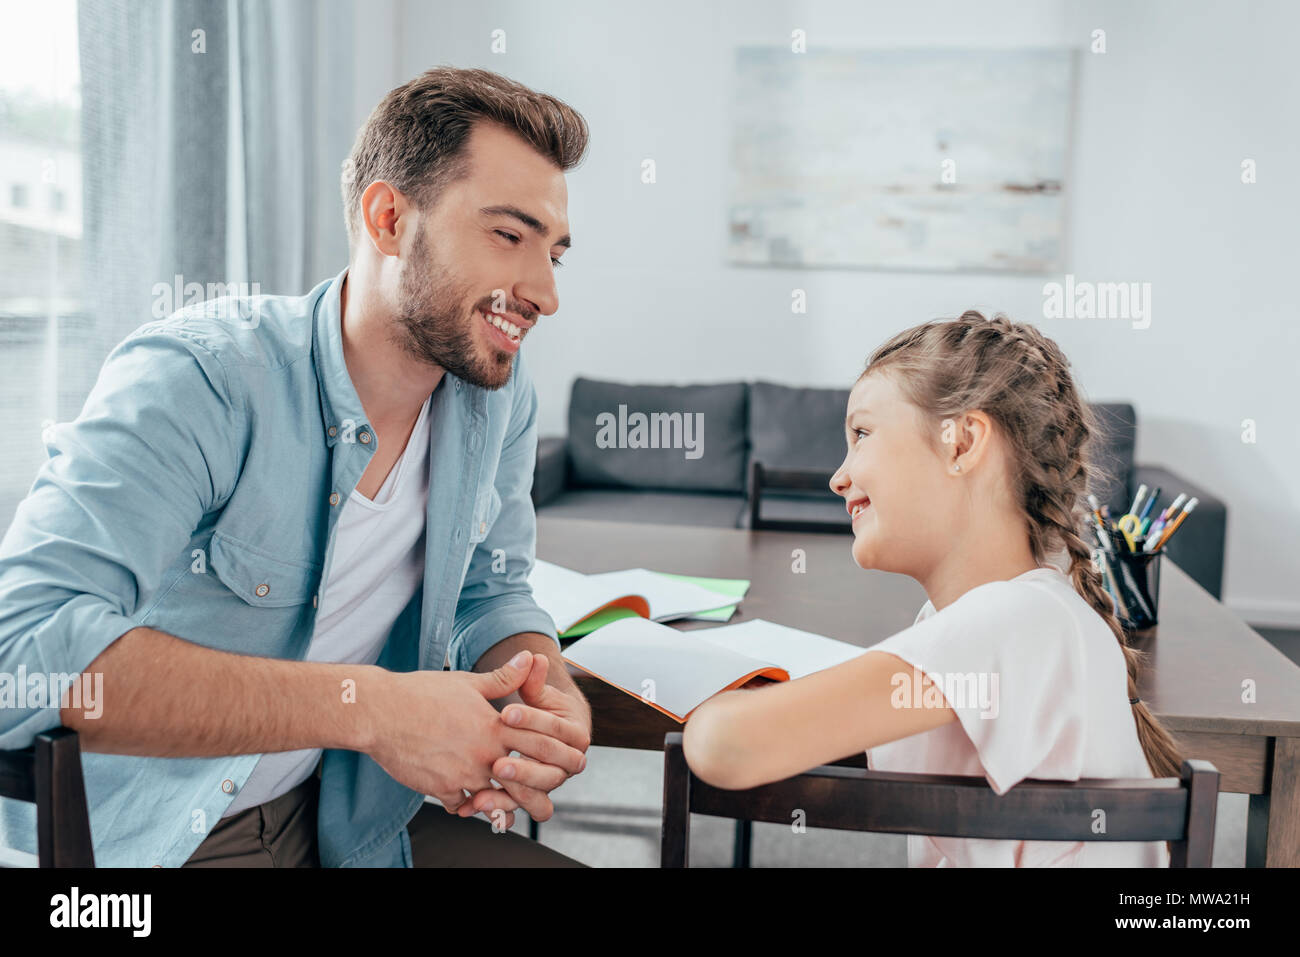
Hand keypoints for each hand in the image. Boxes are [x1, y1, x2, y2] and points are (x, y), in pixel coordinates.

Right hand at [365, 651, 586, 814]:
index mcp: (495, 727)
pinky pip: (461, 805)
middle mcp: (484, 754)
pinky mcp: (441, 789)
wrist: (381, 712)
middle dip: (530, 788)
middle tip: (540, 797)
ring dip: (497, 799)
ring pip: (493, 797)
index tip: (554, 760)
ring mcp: (463, 774)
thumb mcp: (468, 683)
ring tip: (503, 803)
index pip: (534, 744)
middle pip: (520, 779)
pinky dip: (464, 803)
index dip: (545, 753)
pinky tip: (466, 801)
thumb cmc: (423, 693)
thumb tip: (530, 658)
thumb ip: (503, 679)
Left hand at [459, 653, 591, 822]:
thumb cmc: (539, 705)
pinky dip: (495, 810)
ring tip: (481, 795)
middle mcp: (569, 764)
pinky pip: (516, 809)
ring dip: (509, 797)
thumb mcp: (536, 692)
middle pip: (552, 772)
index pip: (558, 730)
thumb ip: (533, 680)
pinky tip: (471, 806)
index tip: (505, 713)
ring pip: (537, 798)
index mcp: (576, 735)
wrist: (542, 728)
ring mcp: (549, 783)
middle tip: (498, 764)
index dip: (533, 721)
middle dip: (524, 768)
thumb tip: (533, 657)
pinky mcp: (529, 796)